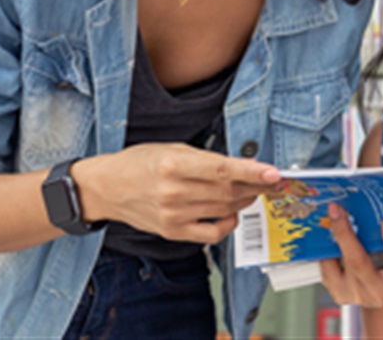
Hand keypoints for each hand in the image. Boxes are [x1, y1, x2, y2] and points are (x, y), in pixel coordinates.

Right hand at [74, 143, 279, 244]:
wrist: (108, 187)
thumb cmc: (140, 162)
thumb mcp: (172, 148)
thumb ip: (205, 159)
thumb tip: (241, 167)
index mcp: (173, 164)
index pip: (222, 170)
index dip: (252, 172)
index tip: (274, 174)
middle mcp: (173, 191)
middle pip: (228, 191)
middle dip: (255, 185)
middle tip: (270, 180)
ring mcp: (173, 215)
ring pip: (224, 209)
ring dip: (245, 200)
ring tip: (252, 191)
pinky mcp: (173, 232)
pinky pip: (212, 234)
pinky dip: (228, 223)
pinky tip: (231, 212)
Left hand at [318, 203, 382, 306]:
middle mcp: (379, 292)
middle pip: (359, 264)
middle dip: (347, 235)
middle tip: (339, 209)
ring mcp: (357, 295)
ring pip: (341, 267)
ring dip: (332, 239)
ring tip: (329, 214)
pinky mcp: (341, 294)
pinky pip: (328, 273)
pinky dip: (324, 254)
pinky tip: (323, 233)